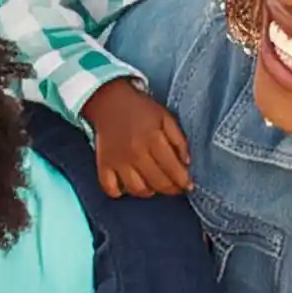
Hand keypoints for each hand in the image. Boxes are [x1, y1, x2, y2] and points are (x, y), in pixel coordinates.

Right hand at [81, 79, 191, 197]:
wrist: (108, 101)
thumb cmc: (140, 109)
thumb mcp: (165, 117)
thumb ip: (179, 140)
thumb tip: (186, 163)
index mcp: (153, 139)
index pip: (173, 170)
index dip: (183, 181)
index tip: (188, 185)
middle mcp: (136, 153)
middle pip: (158, 182)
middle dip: (171, 189)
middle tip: (175, 187)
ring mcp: (118, 161)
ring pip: (137, 189)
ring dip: (149, 191)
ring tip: (154, 185)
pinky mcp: (103, 164)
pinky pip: (111, 188)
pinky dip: (120, 191)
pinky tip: (128, 185)